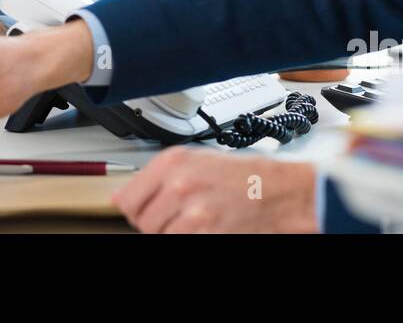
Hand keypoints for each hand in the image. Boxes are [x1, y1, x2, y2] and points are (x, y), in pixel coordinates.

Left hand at [112, 147, 320, 232]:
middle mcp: (179, 185)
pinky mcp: (206, 233)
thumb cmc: (242, 174)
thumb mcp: (195, 161)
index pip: (127, 198)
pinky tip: (206, 227)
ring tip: (195, 220)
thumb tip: (123, 196)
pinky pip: (180, 242)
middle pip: (142, 221)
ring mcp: (193, 212)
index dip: (136, 207)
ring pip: (160, 235)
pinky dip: (190, 237)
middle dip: (155, 222)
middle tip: (177, 216)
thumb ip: (157, 176)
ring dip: (173, 232)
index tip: (143, 209)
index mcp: (172, 162)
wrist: (279, 191)